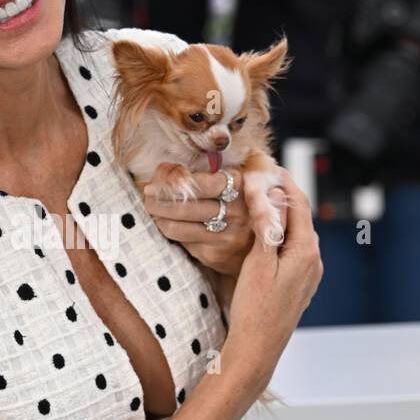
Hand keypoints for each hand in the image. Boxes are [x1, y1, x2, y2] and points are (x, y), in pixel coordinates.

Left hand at [143, 167, 258, 276]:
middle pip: (183, 207)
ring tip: (153, 208)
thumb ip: (214, 164)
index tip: (155, 181)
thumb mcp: (246, 172)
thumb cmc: (250, 198)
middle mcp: (237, 213)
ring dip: (158, 217)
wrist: (271, 237)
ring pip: (176, 227)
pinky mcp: (216, 256)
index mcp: (244, 186)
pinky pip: (183, 242)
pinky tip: (168, 222)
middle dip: (157, 201)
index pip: (200, 184)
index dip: (173, 183)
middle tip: (147, 194)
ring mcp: (227, 237)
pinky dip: (171, 231)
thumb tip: (167, 168)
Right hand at [223, 169, 322, 387]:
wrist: (257, 350)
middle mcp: (314, 260)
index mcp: (306, 251)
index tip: (265, 163)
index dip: (282, 180)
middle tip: (259, 175)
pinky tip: (262, 232)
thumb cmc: (255, 310)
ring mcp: (308, 274)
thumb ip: (267, 224)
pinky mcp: (298, 285)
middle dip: (281, 193)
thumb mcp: (258, 262)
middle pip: (299, 215)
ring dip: (279, 213)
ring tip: (257, 197)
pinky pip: (291, 249)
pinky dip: (279, 233)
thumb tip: (268, 190)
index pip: (299, 202)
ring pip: (295, 232)